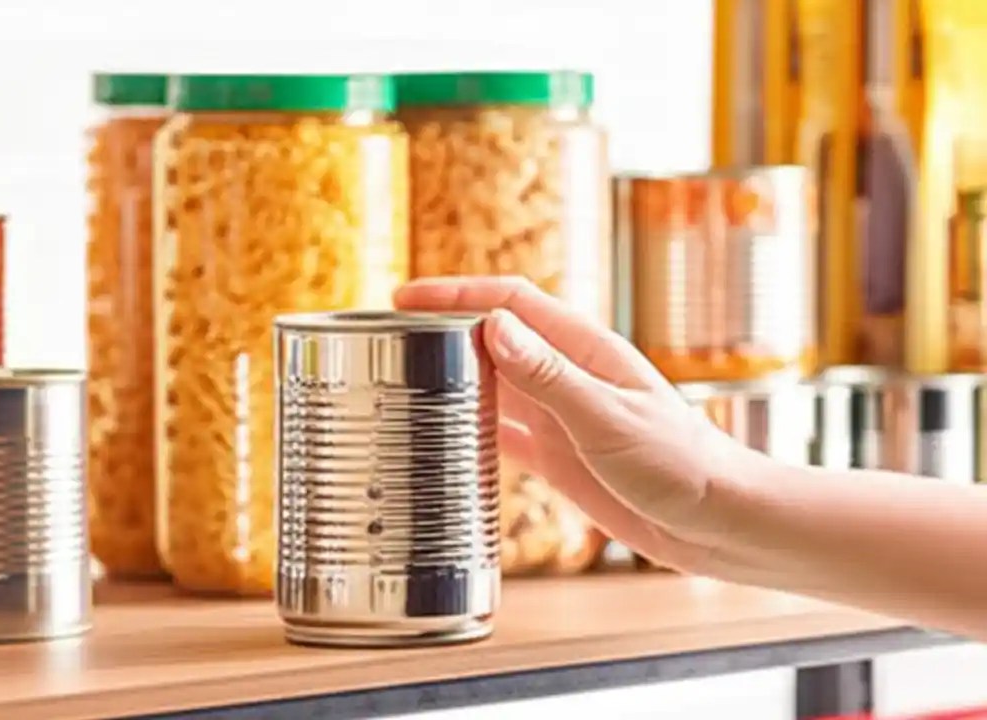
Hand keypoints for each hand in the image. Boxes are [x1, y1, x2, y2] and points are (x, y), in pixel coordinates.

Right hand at [395, 276, 769, 573]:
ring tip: (400, 378)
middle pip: (493, 338)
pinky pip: (503, 433)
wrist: (719, 522)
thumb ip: (548, 375)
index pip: (509, 301)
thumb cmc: (680, 464)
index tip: (403, 298)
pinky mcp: (559, 455)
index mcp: (583, 349)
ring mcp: (561, 415)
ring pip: (492, 384)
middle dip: (442, 330)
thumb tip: (494, 327)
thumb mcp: (606, 417)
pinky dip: (470, 429)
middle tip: (387, 338)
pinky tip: (441, 435)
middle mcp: (567, 375)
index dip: (454, 293)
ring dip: (451, 376)